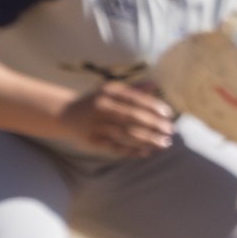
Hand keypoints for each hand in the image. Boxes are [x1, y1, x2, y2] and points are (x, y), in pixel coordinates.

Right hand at [58, 82, 175, 157]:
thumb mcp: (111, 91)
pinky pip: (115, 147)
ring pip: (126, 134)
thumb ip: (134, 89)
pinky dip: (132, 151)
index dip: (153, 106)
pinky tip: (146, 152)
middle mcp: (102, 108)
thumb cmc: (96, 101)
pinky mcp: (92, 141)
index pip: (135, 99)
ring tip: (164, 143)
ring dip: (148, 139)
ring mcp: (97, 125)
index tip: (168, 114)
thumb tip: (156, 84)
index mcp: (109, 93)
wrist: (66, 115)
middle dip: (154, 125)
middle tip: (170, 130)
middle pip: (132, 117)